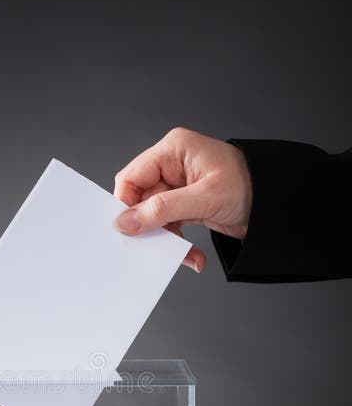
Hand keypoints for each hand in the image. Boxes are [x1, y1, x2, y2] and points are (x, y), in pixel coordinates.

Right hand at [114, 128, 252, 272]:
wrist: (280, 205)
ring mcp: (178, 187)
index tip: (127, 230)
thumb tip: (127, 221)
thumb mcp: (205, 198)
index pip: (132, 177)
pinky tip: (192, 255)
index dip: (126, 204)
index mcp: (173, 150)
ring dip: (166, 239)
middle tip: (154, 246)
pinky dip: (178, 243)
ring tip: (183, 253)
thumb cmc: (252, 187)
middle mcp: (172, 166)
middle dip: (149, 226)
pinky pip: (169, 226)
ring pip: (153, 217)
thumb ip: (163, 209)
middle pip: (140, 200)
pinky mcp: (186, 205)